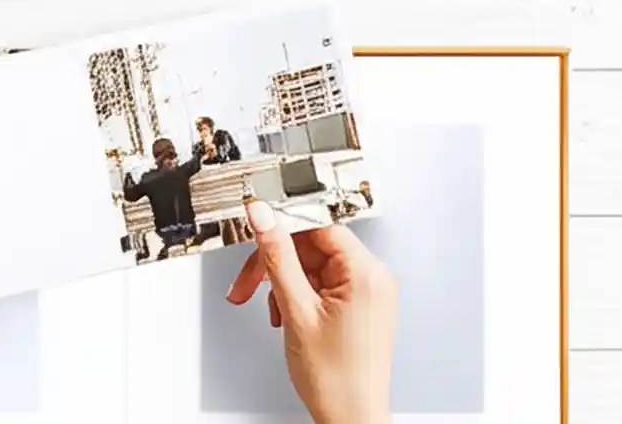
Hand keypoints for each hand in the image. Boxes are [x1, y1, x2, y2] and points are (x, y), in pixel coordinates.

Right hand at [225, 201, 396, 423]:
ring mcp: (368, 294)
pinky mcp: (359, 307)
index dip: (282, 229)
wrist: (351, 418)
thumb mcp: (296, 309)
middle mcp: (373, 278)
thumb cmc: (336, 379)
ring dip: (283, 284)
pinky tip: (285, 315)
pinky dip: (298, 296)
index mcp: (366, 273)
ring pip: (312, 267)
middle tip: (248, 283)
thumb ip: (277, 257)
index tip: (256, 230)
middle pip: (312, 247)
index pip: (318, 226)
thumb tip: (264, 217)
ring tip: (271, 310)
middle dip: (276, 265)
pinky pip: (322, 285)